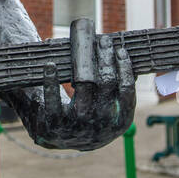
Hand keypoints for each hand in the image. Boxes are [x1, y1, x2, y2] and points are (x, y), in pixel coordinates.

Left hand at [22, 34, 134, 150]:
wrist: (59, 137)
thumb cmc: (89, 115)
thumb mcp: (109, 110)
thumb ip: (119, 90)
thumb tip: (128, 59)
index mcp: (119, 123)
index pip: (126, 91)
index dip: (124, 68)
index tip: (120, 49)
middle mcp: (100, 125)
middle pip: (106, 83)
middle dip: (106, 58)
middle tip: (103, 40)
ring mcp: (78, 125)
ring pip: (84, 86)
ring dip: (83, 61)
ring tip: (81, 46)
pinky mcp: (55, 124)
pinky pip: (54, 98)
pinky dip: (51, 79)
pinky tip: (51, 65)